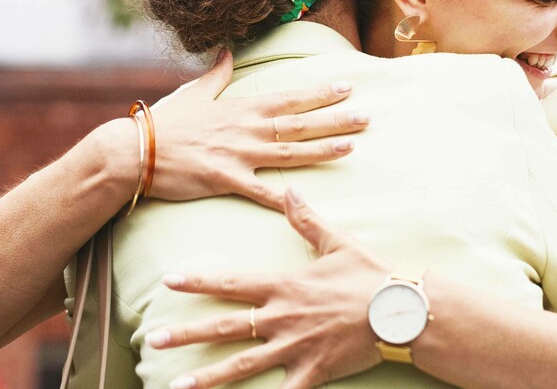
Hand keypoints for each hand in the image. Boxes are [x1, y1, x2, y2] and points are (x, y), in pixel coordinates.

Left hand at [146, 189, 387, 388]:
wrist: (402, 311)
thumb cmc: (369, 275)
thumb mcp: (336, 241)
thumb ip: (306, 219)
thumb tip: (289, 188)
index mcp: (284, 285)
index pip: (231, 283)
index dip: (198, 281)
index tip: (169, 280)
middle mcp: (281, 318)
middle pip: (225, 327)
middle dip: (186, 334)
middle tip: (154, 338)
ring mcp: (294, 348)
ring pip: (242, 366)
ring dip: (207, 377)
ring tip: (176, 385)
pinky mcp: (312, 372)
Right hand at [148, 52, 368, 209]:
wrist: (134, 151)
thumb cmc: (164, 122)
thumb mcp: (194, 92)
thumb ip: (216, 74)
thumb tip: (226, 51)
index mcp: (242, 108)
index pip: (289, 98)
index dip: (319, 93)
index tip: (346, 87)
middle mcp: (246, 129)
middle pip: (298, 124)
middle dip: (334, 119)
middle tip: (365, 116)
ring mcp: (238, 155)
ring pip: (290, 153)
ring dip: (322, 150)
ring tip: (351, 146)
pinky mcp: (226, 180)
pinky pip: (260, 191)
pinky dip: (283, 197)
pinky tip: (306, 201)